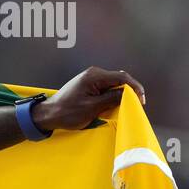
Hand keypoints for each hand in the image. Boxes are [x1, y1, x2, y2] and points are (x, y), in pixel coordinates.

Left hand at [32, 67, 146, 131]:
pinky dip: (111, 97)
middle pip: (119, 80)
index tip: (141, 101)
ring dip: (119, 95)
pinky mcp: (88, 86)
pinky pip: (105, 89)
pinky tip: (111, 106)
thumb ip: (113, 99)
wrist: (48, 115)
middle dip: (129, 92)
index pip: (123, 78)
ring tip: (122, 107)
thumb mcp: (93, 108)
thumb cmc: (67, 112)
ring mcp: (90, 79)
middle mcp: (94, 74)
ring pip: (113, 85)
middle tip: (134, 106)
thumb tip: (130, 94)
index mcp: (95, 76)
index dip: (135, 89)